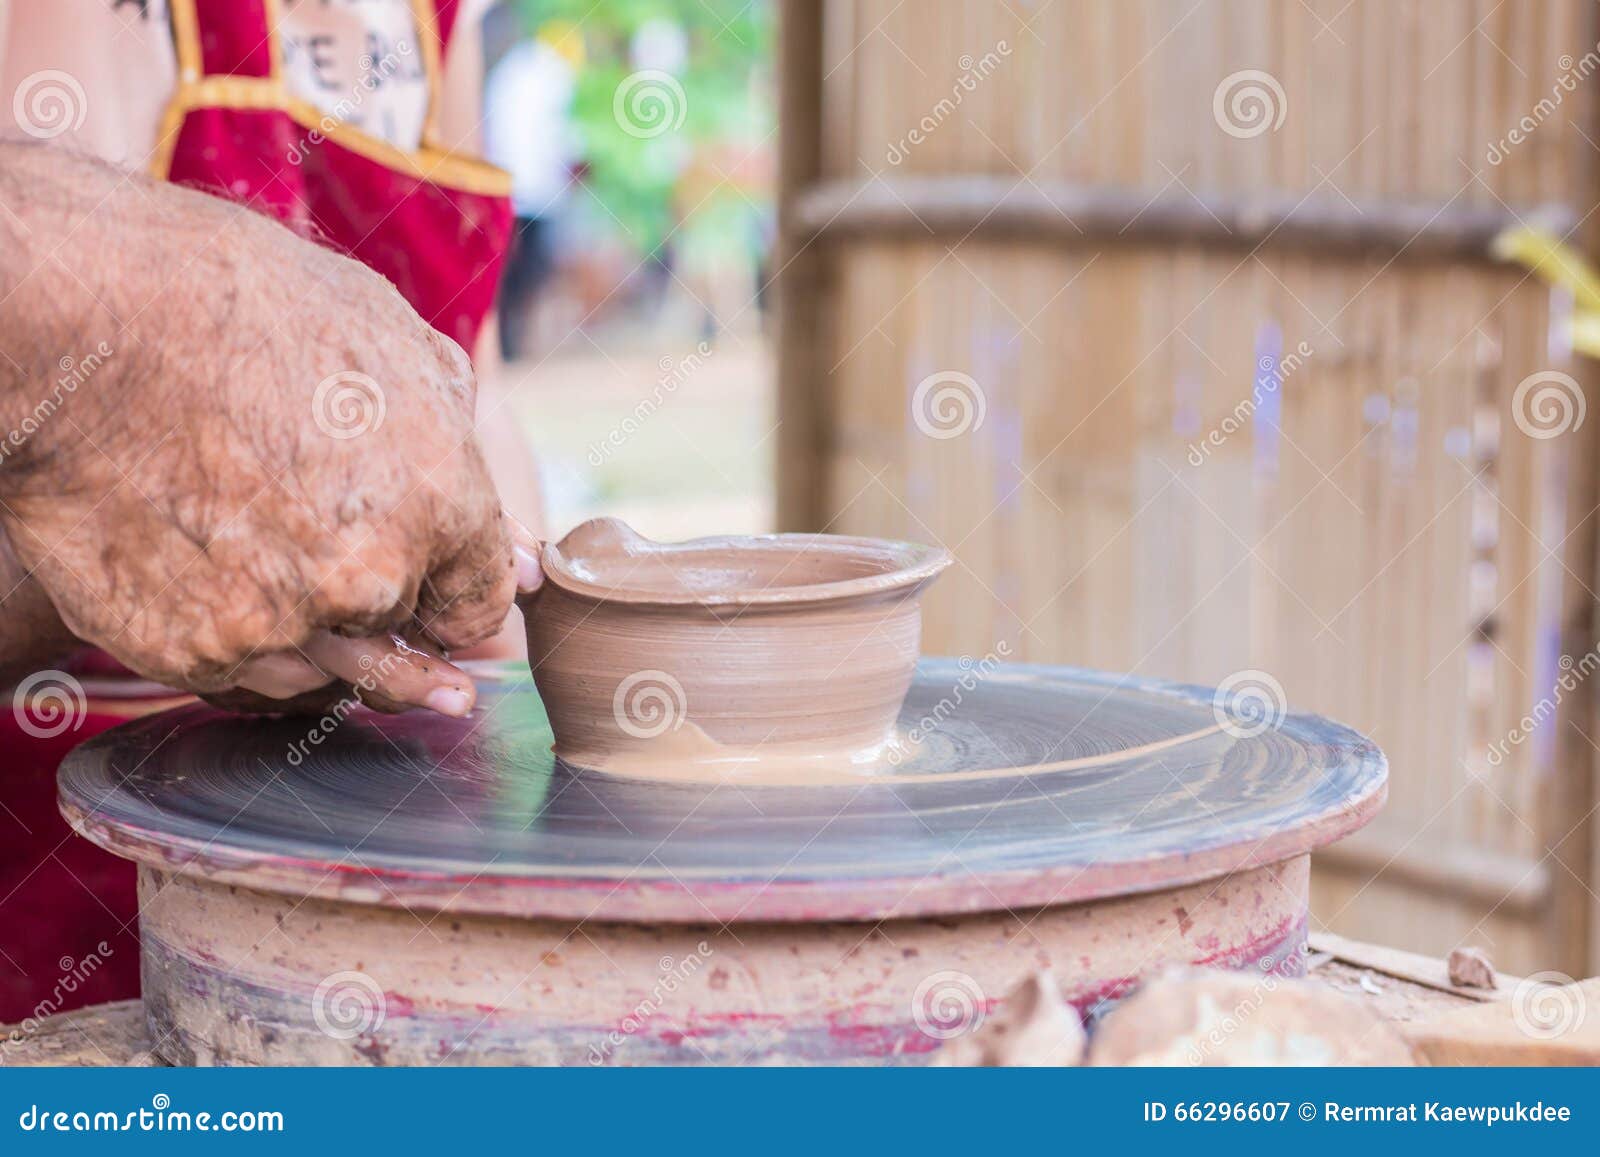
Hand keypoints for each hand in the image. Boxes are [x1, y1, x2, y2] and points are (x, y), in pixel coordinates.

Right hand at [0, 144, 541, 713]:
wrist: (77, 324)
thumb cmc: (234, 307)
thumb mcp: (388, 337)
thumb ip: (459, 446)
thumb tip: (518, 553)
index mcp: (439, 501)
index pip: (482, 606)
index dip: (458, 597)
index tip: (433, 588)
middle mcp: (370, 580)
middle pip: (407, 643)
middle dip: (387, 609)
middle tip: (329, 551)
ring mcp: (279, 625)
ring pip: (330, 672)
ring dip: (315, 635)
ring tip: (262, 551)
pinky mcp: (192, 653)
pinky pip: (248, 679)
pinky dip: (242, 644)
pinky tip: (217, 578)